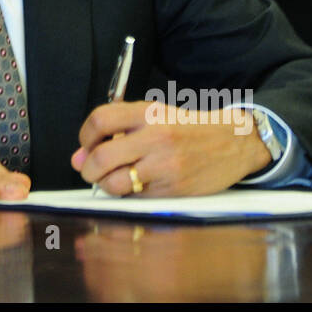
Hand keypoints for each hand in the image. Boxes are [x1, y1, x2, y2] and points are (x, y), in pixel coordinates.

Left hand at [72, 102, 270, 195]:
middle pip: (102, 157)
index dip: (85, 137)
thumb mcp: (154, 117)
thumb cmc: (188, 129)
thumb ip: (117, 132)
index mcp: (148, 113)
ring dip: (105, 185)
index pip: (100, 120)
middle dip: (87, 169)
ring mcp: (165, 164)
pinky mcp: (173, 188)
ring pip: (116, 183)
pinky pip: (136, 197)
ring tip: (111, 181)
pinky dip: (128, 195)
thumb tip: (78, 157)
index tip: (86, 146)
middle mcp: (155, 137)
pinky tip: (135, 186)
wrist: (233, 143)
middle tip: (89, 171)